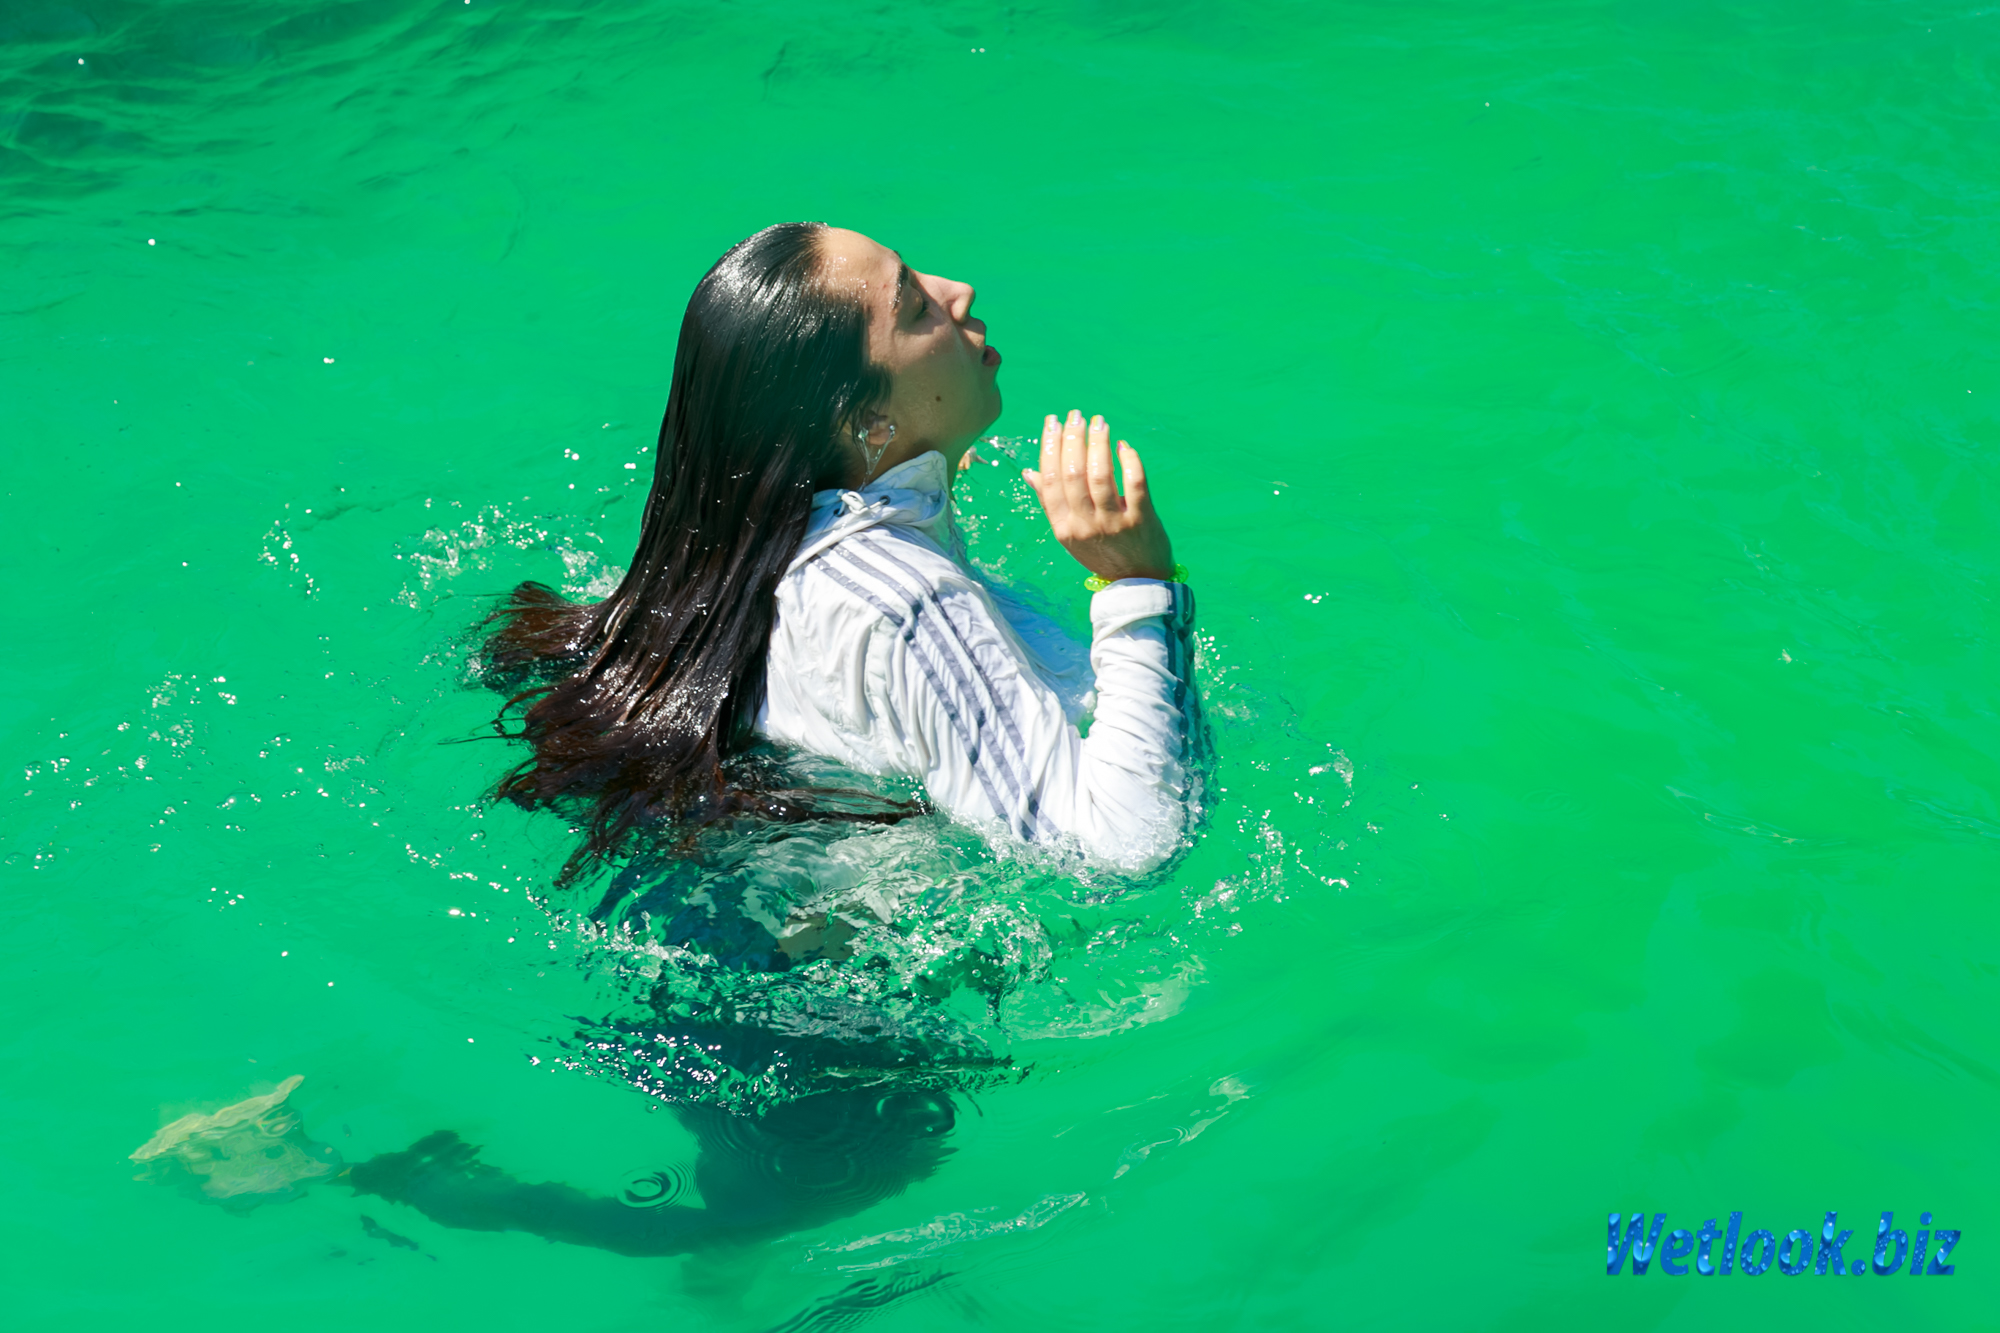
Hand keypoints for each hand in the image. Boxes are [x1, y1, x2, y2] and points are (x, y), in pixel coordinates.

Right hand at [1022, 410, 1173, 582]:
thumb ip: (1050, 503)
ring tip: (1100, 423)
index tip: (1053, 422)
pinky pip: (1135, 483)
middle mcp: (1085, 525)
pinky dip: (1129, 460)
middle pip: (1073, 473)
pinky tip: (1123, 445)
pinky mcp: (1141, 520)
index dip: (1050, 446)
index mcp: (1063, 527)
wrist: (1137, 580)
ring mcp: (1114, 523)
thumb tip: (1030, 472)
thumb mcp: (1069, 534)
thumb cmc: (1100, 552)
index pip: (1051, 479)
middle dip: (1073, 438)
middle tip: (1077, 416)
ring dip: (1099, 443)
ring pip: (1101, 475)